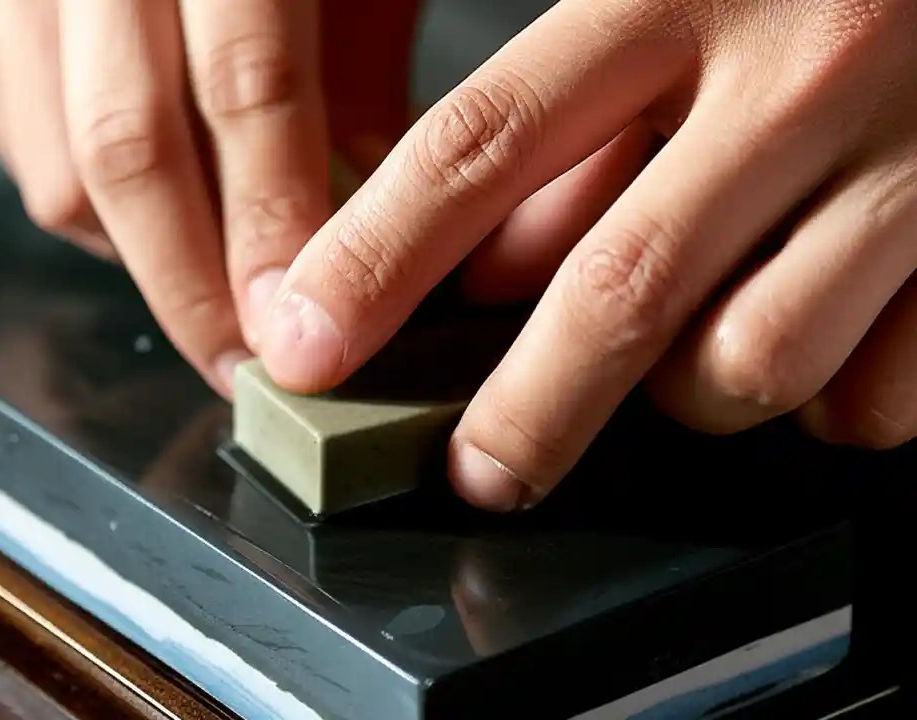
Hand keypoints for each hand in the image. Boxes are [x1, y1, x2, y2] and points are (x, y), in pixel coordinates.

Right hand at [0, 0, 417, 395]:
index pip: (246, 87)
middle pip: (123, 156)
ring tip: (210, 285)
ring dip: (139, 256)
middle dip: (189, 288)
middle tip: (243, 365)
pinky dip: (88, 207)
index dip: (276, 222)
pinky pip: (19, 145)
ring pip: (59, 172)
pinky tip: (149, 214)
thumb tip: (366, 216)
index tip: (302, 326)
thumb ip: (365, 66)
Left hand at [259, 0, 916, 509]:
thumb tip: (491, 274)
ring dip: (687, 394)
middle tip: (474, 471)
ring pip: (748, 364)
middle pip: (614, 294)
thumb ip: (577, 123)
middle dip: (521, 413)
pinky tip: (815, 335)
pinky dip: (823, 400)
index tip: (309, 345)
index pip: (481, 144)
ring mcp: (912, 162)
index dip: (375, 260)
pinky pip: (875, 394)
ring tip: (683, 348)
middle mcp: (799, 71)